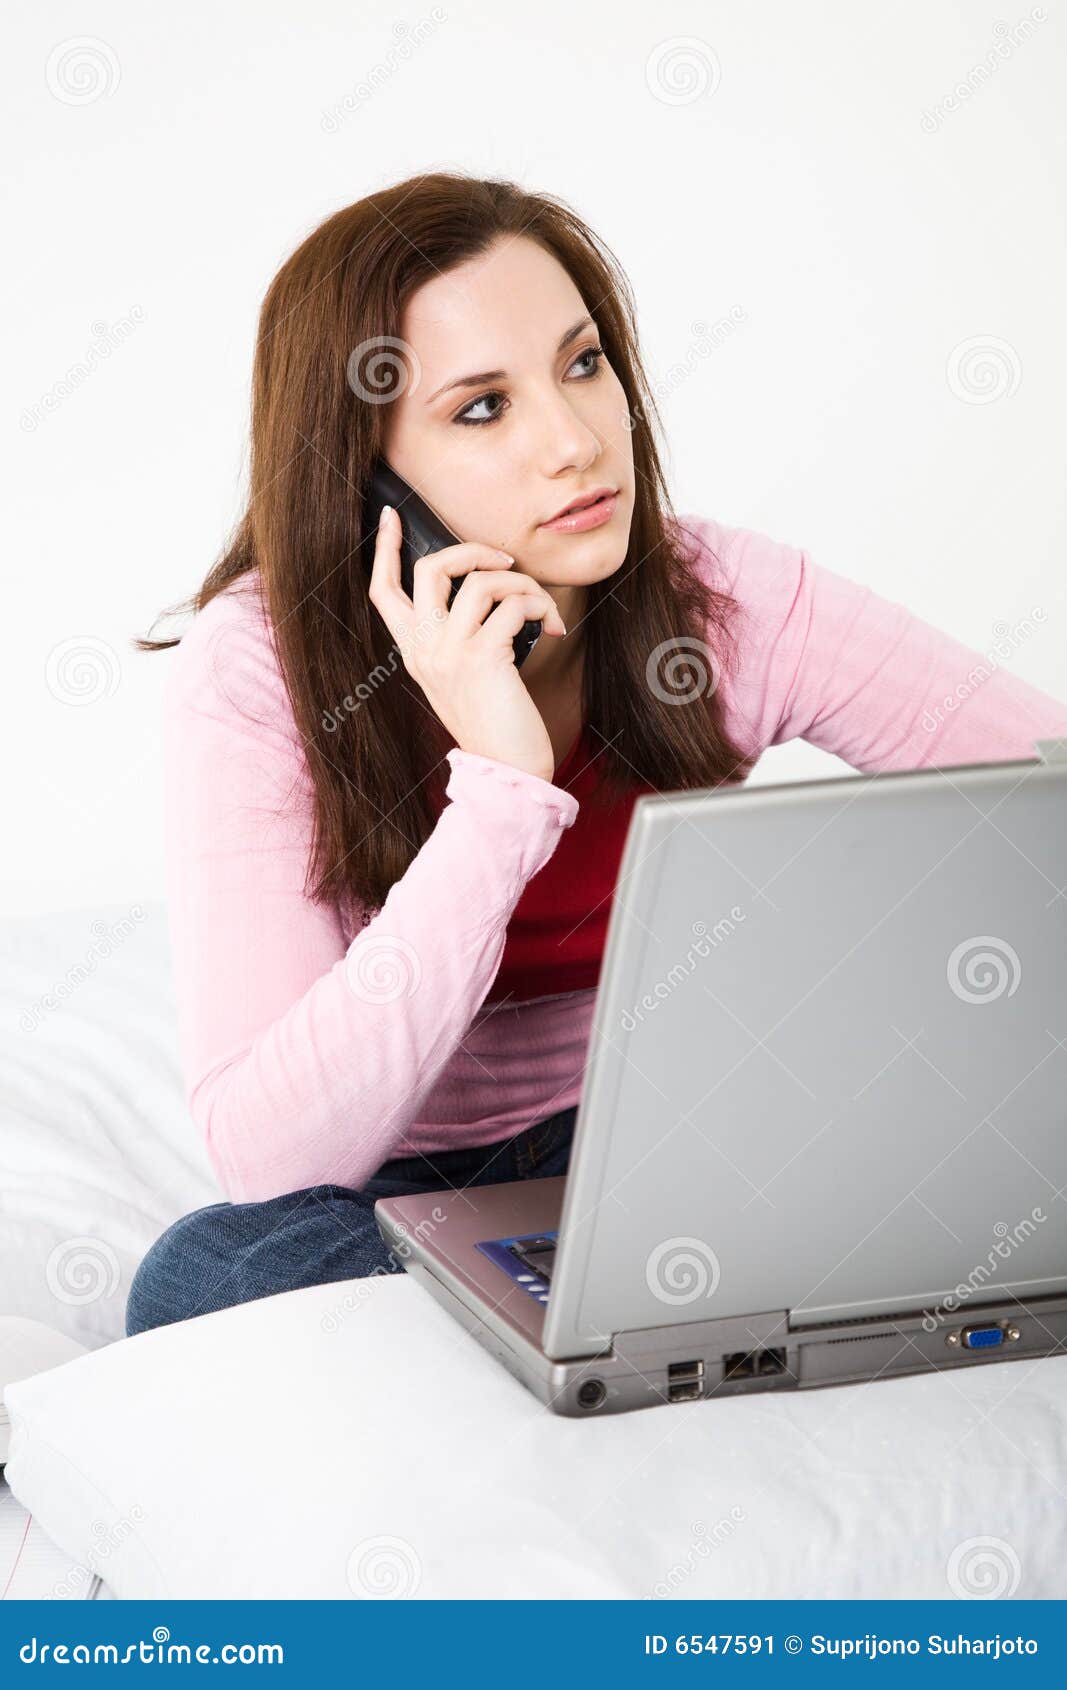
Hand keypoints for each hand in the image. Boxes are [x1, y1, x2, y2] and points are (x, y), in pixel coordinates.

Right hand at [367, 505, 566, 783]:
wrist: (507, 771)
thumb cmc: (494, 725)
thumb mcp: (459, 679)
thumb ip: (454, 640)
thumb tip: (481, 590)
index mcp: (412, 653)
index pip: (382, 591)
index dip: (383, 548)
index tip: (390, 515)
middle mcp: (423, 649)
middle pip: (429, 569)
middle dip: (471, 551)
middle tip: (503, 562)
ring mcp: (449, 652)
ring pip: (480, 581)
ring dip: (521, 584)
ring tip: (540, 607)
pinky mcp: (481, 657)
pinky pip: (512, 605)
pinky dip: (539, 606)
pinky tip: (552, 626)